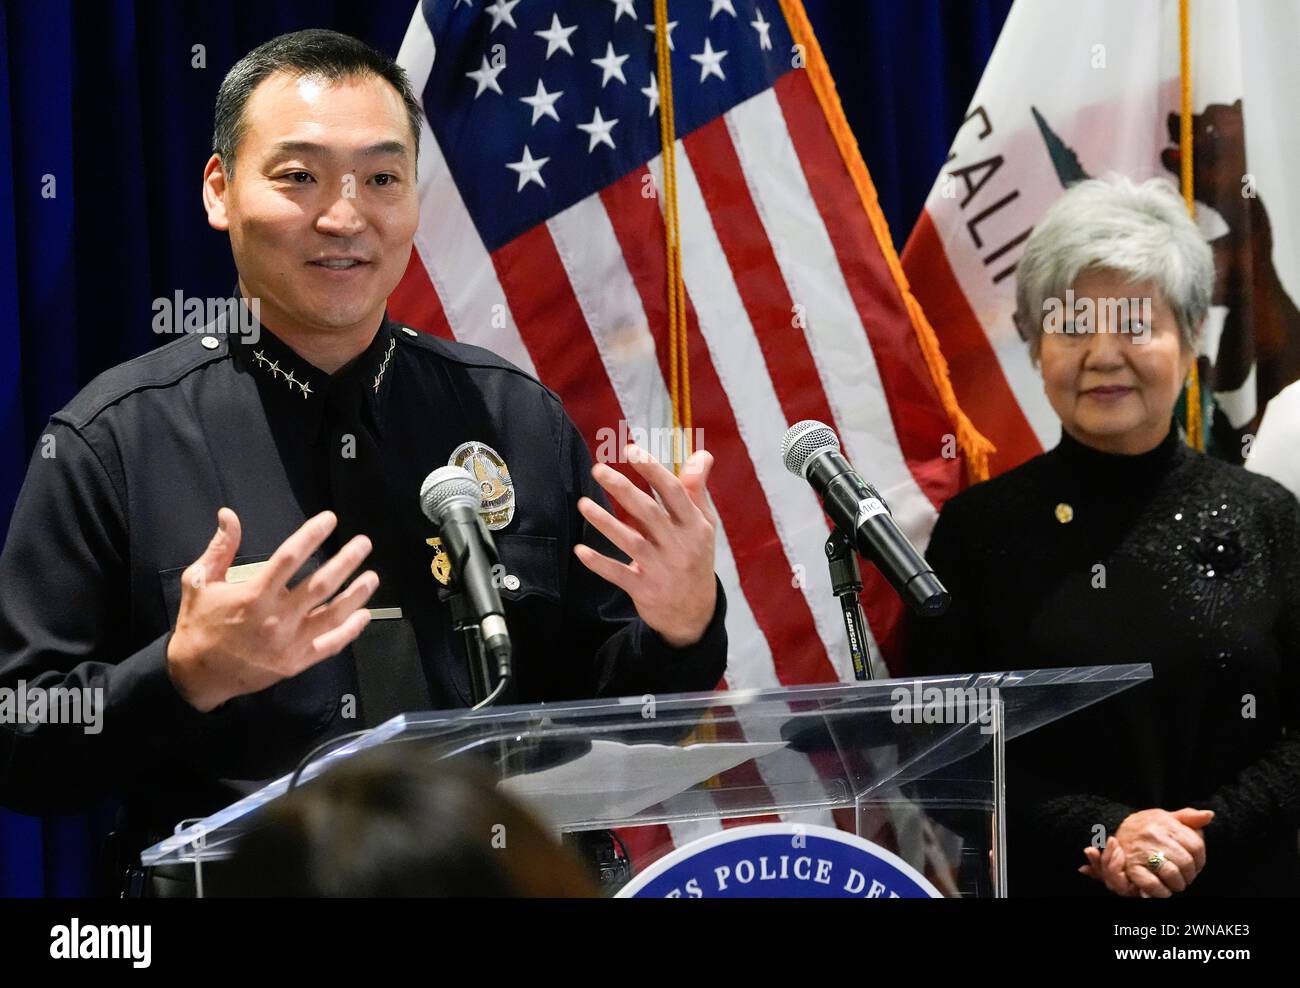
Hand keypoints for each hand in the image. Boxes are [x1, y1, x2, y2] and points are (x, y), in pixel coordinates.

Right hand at [166, 508, 377, 711]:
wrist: (196, 675)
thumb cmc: (200, 623)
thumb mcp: (199, 582)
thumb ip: (220, 548)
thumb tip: (229, 514)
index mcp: (253, 594)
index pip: (290, 557)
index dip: (312, 535)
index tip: (330, 519)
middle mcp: (276, 617)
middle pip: (321, 584)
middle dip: (346, 561)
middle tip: (364, 543)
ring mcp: (289, 643)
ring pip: (332, 615)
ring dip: (356, 594)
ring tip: (373, 577)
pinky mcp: (296, 662)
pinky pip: (330, 645)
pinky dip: (350, 630)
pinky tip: (364, 614)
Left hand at [574, 444, 717, 646]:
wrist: (695, 613)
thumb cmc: (695, 557)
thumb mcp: (704, 525)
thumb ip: (696, 490)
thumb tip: (702, 455)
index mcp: (694, 526)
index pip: (674, 492)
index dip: (652, 470)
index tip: (631, 450)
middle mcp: (679, 545)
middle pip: (648, 513)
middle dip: (622, 489)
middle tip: (598, 469)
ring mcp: (661, 569)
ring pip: (630, 542)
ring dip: (605, 522)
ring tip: (583, 504)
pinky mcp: (644, 589)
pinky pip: (618, 574)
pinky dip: (599, 563)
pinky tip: (580, 550)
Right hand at [1079, 807, 1212, 896]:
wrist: (1116, 826)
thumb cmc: (1148, 825)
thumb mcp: (1166, 817)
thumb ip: (1188, 817)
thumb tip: (1209, 815)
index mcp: (1166, 824)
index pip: (1196, 846)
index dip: (1201, 860)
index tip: (1196, 866)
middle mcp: (1154, 836)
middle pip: (1186, 863)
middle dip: (1189, 875)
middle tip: (1185, 878)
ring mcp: (1142, 851)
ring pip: (1172, 874)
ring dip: (1177, 884)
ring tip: (1176, 884)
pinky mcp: (1132, 866)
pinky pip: (1152, 884)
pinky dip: (1161, 891)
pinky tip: (1164, 891)